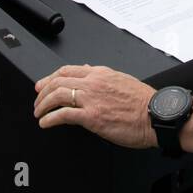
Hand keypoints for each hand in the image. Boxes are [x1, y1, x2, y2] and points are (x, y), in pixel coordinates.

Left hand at [33, 64, 156, 149]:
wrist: (155, 115)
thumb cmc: (143, 102)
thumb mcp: (121, 79)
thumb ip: (102, 75)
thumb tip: (88, 69)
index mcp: (100, 74)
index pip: (68, 70)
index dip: (50, 77)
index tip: (43, 84)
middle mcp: (93, 83)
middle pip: (57, 81)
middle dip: (42, 91)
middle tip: (36, 100)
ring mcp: (91, 99)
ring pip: (57, 95)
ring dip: (43, 104)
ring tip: (39, 113)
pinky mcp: (92, 117)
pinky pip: (63, 115)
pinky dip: (50, 118)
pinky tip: (45, 123)